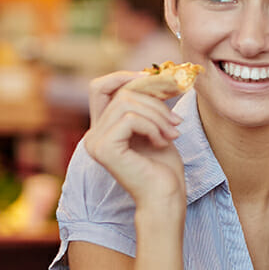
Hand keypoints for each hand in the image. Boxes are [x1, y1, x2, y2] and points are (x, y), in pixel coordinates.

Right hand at [82, 78, 186, 209]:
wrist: (166, 196)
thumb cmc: (163, 167)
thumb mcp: (154, 125)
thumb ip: (144, 103)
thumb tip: (149, 72)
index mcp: (102, 128)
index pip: (100, 87)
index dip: (124, 77)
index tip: (154, 82)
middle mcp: (92, 135)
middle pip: (122, 94)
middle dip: (155, 103)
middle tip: (176, 124)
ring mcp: (95, 142)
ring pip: (127, 104)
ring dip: (158, 116)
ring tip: (172, 134)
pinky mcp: (104, 149)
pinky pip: (130, 119)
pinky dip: (152, 127)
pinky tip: (161, 143)